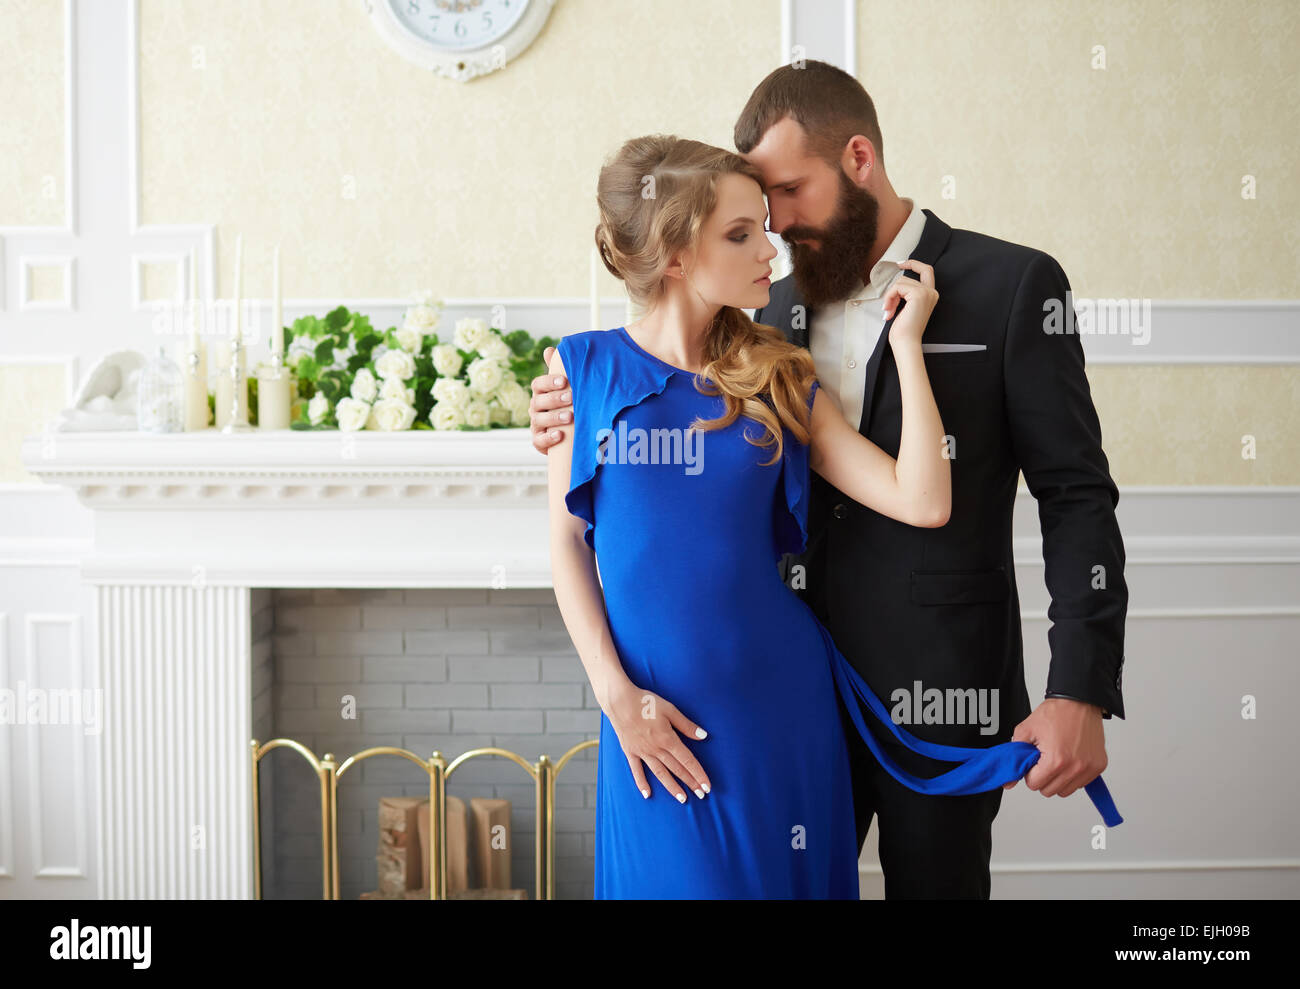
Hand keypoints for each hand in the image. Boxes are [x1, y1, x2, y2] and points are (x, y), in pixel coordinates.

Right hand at [529, 344, 572, 453]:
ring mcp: (536, 425)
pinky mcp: (539, 441)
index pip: (538, 385)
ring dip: (553, 418)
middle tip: (570, 397)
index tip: (564, 381)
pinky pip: (539, 441)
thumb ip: (558, 370)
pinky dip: (549, 438)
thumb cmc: (566, 405)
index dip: (549, 382)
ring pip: (538, 420)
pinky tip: (560, 435)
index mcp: (540, 393)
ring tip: (569, 417)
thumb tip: (549, 349)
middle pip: (538, 401)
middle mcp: (535, 408)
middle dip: (554, 399)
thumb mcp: (564, 388)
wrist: (568, 433)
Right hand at [603, 676, 711, 802]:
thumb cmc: (646, 702)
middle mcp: (655, 749)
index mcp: (667, 739)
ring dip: (672, 787)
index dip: (698, 774)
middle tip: (701, 795)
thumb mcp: (670, 710)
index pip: (687, 761)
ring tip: (682, 799)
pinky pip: (637, 770)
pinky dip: (642, 783)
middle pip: (677, 769)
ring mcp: (642, 752)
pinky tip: (647, 794)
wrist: (619, 700)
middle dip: (690, 782)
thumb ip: (686, 725)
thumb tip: (703, 736)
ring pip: (660, 773)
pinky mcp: (630, 751)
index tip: (707, 786)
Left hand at [882, 259, 938, 349]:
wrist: (906, 342)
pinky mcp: (918, 295)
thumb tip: (896, 283)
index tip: (901, 264)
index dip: (914, 264)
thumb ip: (906, 293)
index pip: (926, 270)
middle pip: (908, 277)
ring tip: (889, 310)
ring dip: (890, 296)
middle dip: (894, 289)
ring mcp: (926, 293)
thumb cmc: (904, 329)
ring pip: (900, 282)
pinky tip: (889, 310)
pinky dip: (889, 297)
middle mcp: (931, 292)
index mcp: (930, 295)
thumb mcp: (906, 306)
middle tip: (888, 303)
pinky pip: (897, 287)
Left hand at [1003, 697, 1106, 797]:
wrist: (1079, 700)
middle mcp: (1075, 767)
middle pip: (1050, 791)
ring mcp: (1089, 768)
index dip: (1030, 773)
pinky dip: (1073, 776)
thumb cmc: (1055, 713)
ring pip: (1066, 791)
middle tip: (1044, 759)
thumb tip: (1009, 782)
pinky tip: (1070, 759)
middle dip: (1043, 777)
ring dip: (1058, 779)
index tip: (1034, 761)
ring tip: (1057, 758)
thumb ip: (1015, 757)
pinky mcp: (1099, 766)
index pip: (1035, 785)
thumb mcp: (1026, 730)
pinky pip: (1081, 784)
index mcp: (1056, 760)